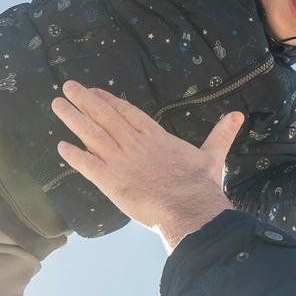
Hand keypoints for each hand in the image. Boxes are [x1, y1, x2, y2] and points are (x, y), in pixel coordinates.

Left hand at [52, 80, 239, 250]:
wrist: (189, 208)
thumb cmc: (200, 184)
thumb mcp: (212, 155)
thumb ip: (220, 134)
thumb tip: (237, 116)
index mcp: (155, 137)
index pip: (127, 112)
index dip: (109, 100)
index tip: (94, 91)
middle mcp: (134, 144)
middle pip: (104, 116)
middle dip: (84, 100)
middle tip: (67, 87)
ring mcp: (120, 161)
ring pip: (92, 134)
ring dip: (73, 118)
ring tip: (58, 105)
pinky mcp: (111, 181)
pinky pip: (87, 166)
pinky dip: (74, 156)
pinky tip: (61, 147)